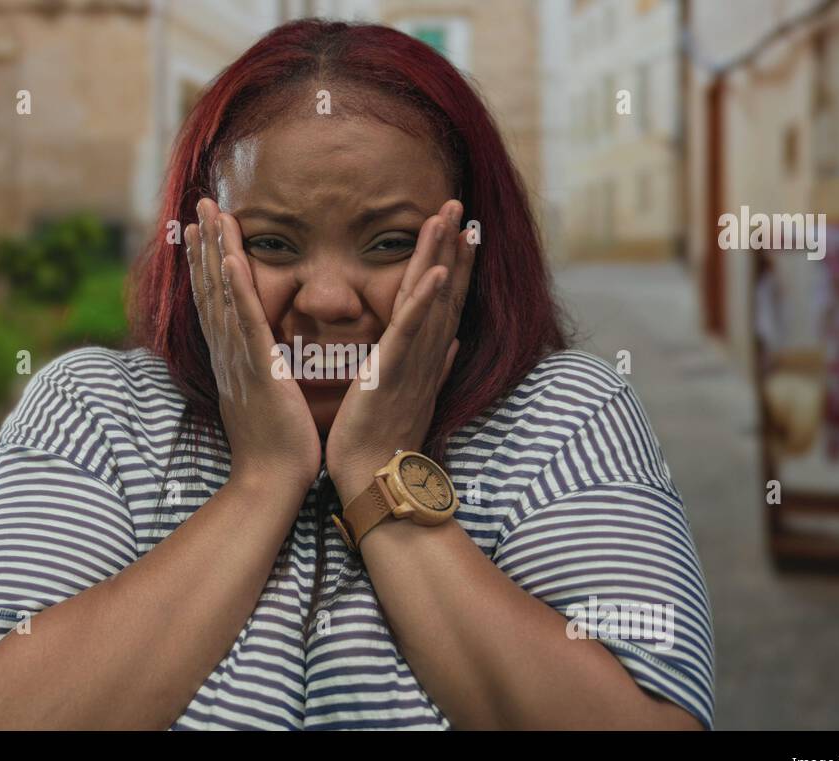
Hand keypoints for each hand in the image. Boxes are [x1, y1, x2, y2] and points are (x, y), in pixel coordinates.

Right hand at [185, 199, 321, 490]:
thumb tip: (261, 360)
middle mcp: (228, 354)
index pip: (216, 301)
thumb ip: (260, 373)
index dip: (207, 263)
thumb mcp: (263, 400)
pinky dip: (235, 289)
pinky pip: (245, 322)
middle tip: (200, 204)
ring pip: (223, 296)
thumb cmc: (276, 448)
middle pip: (210, 289)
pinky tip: (229, 258)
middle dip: (204, 244)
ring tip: (209, 214)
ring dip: (214, 251)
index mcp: (233, 359)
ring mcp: (240, 360)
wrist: (271, 482)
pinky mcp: (259, 369)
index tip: (203, 228)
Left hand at [325, 199, 473, 501]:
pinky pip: (410, 333)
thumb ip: (434, 366)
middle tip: (459, 203)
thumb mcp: (412, 396)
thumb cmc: (385, 441)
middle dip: (452, 246)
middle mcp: (426, 354)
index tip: (462, 229)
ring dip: (442, 257)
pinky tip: (436, 273)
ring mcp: (413, 363)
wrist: (376, 477)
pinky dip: (425, 302)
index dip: (453, 263)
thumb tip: (453, 343)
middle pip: (444, 290)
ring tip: (451, 218)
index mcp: (425, 358)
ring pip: (431, 300)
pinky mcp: (392, 373)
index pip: (442, 302)